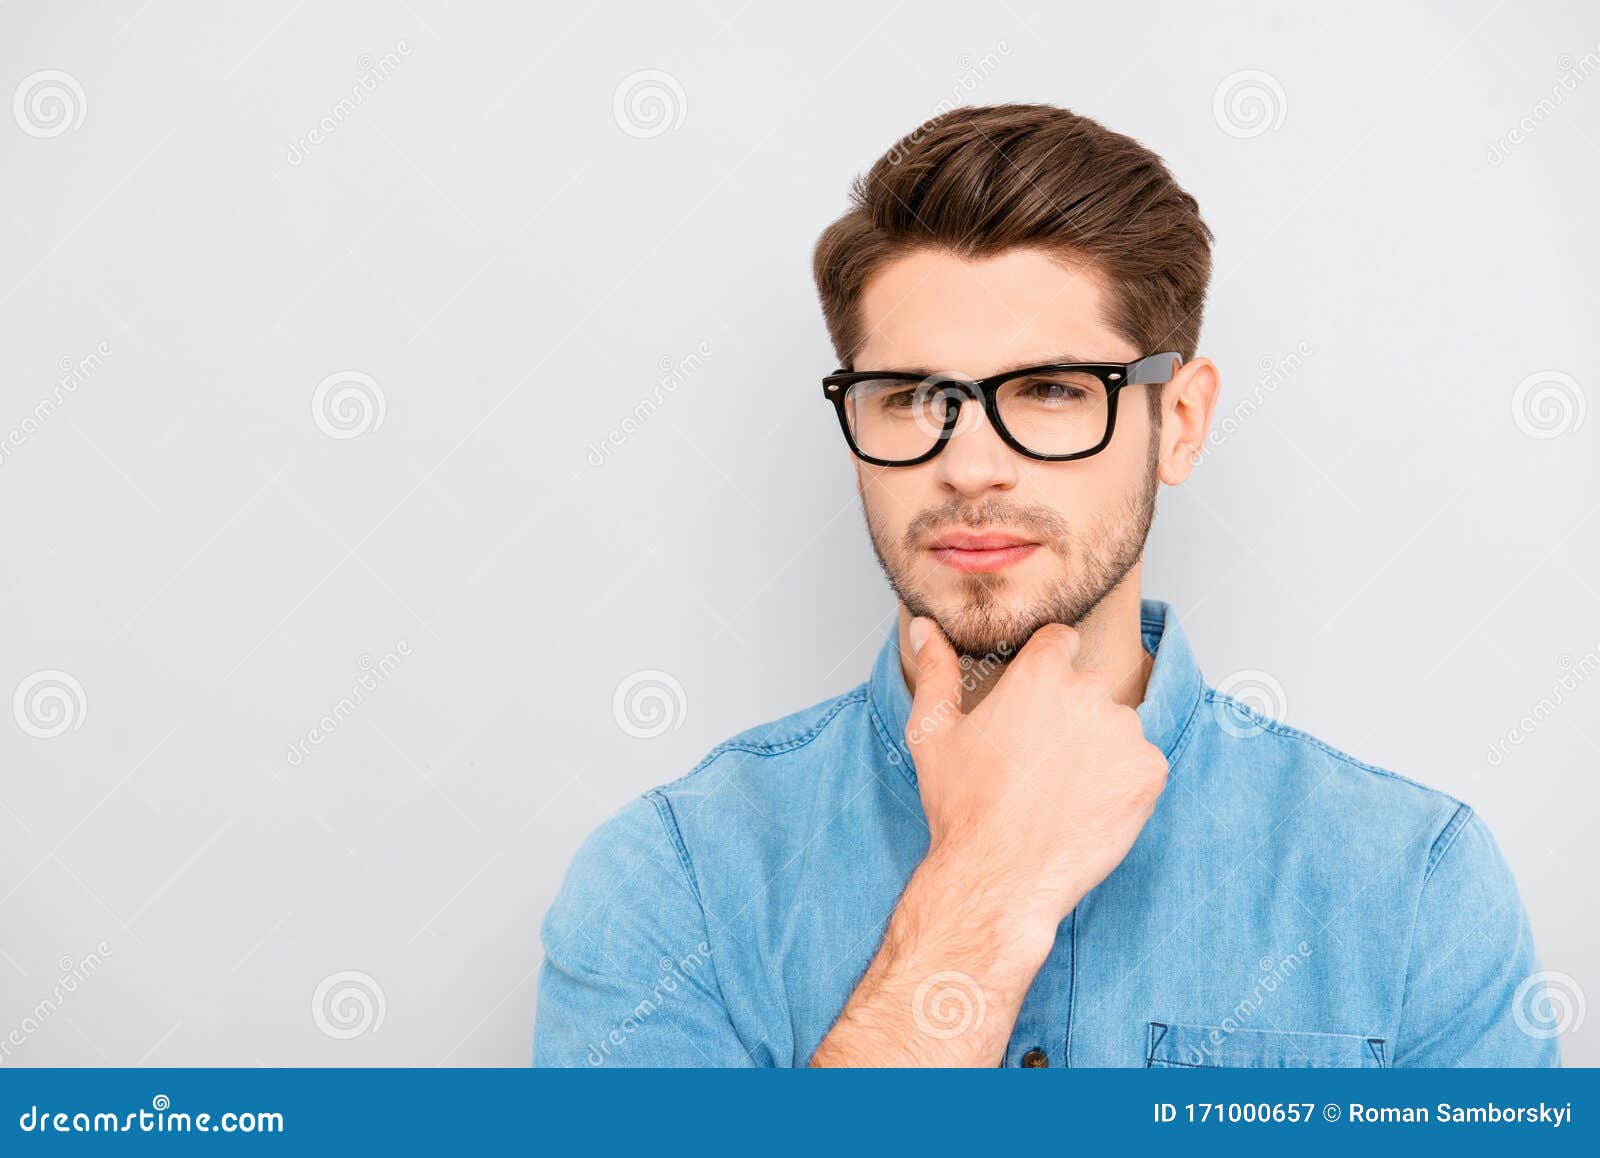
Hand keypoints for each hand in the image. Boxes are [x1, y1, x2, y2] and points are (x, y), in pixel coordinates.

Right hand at [905, 616, 1168, 929]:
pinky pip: (1140, 764)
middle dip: (1068, 714)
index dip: (1045, 670)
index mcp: (1040, 673)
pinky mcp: (1149, 772)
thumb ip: (936, 670)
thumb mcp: (934, 732)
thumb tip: (927, 627)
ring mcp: (1125, 732)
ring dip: (1097, 747)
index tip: (1033, 704)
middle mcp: (1089, 692)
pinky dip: (1120, 782)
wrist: (1000, 876)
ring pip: (1116, 726)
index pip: (1060, 642)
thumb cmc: (962, 805)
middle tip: (1036, 761)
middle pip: (1087, 687)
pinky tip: (1084, 806)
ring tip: (1059, 789)